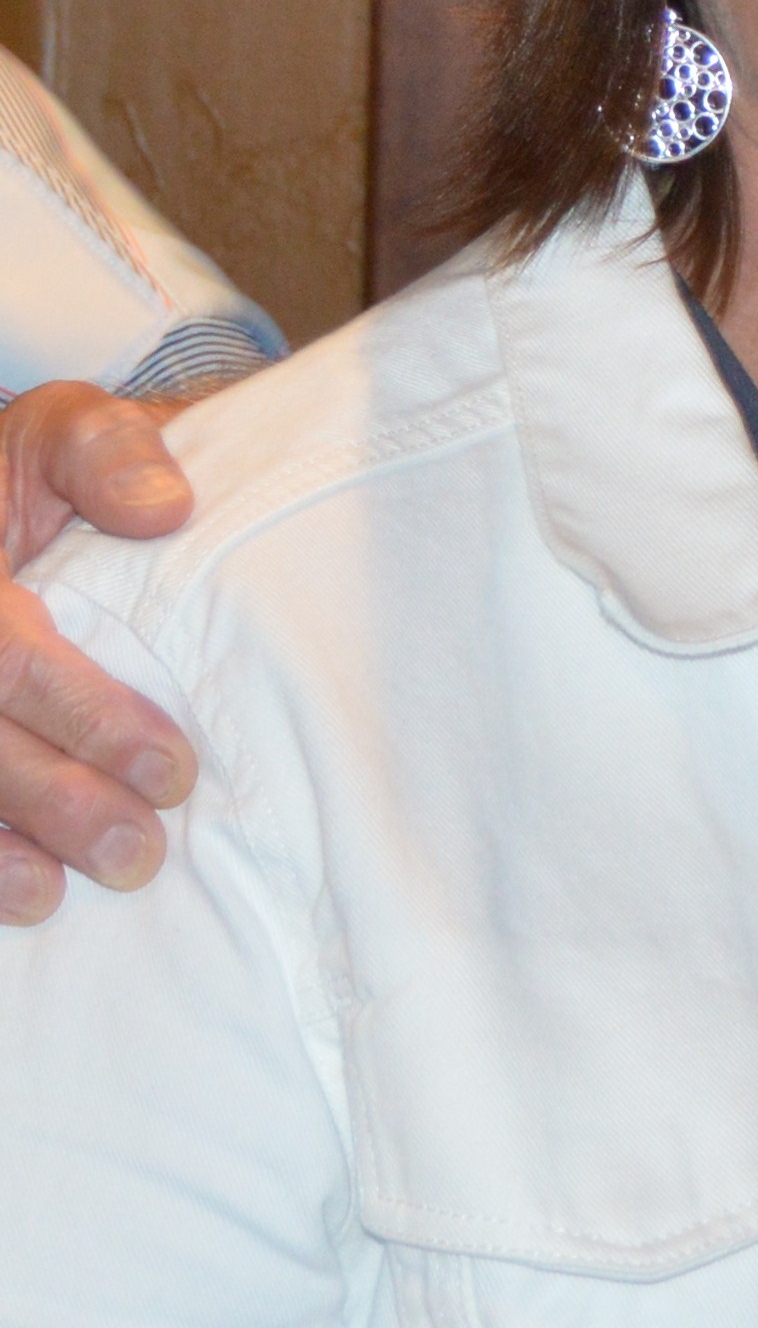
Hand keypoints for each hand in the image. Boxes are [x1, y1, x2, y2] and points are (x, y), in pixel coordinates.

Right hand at [0, 386, 198, 921]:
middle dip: (49, 799)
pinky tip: (5, 897)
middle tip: (137, 854)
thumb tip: (165, 509)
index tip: (172, 771)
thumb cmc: (35, 473)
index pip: (5, 653)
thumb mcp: (66, 429)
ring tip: (55, 895)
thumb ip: (108, 453)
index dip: (84, 715)